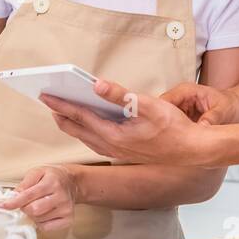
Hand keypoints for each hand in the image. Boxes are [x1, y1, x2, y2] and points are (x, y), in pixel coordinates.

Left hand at [0, 165, 76, 233]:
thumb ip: (24, 184)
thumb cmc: (52, 177)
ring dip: (33, 215)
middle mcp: (61, 196)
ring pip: (39, 220)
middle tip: (26, 203)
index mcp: (52, 182)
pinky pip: (46, 228)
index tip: (3, 206)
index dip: (14, 202)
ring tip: (38, 205)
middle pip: (34, 210)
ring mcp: (66, 209)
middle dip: (24, 208)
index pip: (29, 195)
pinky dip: (40, 222)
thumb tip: (13, 196)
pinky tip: (44, 213)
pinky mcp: (68, 219)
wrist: (71, 182)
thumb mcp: (37, 172)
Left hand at [41, 78, 230, 165]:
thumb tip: (95, 84)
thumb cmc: (174, 127)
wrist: (192, 151)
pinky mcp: (124, 154)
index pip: (80, 116)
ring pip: (85, 138)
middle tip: (46, 101)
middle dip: (60, 115)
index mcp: (114, 135)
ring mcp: (117, 152)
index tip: (46, 95)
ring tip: (61, 113)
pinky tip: (87, 126)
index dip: (61, 104)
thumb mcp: (149, 105)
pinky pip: (96, 143)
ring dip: (71, 125)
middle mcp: (111, 146)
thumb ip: (120, 95)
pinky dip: (85, 132)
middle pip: (77, 130)